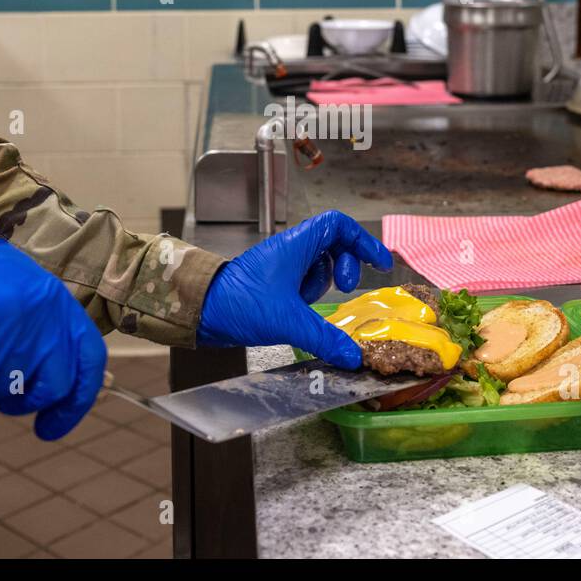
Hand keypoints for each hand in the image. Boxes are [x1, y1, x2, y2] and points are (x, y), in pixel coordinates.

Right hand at [0, 209, 106, 439]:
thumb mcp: (17, 286)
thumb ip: (36, 326)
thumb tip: (35, 374)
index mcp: (57, 303)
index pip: (90, 360)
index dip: (78, 399)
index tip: (54, 425)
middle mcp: (43, 326)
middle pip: (50, 389)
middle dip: (21, 400)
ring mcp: (12, 345)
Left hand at [197, 210, 393, 369]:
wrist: (201, 310)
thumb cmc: (239, 301)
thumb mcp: (288, 320)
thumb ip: (324, 337)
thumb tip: (351, 356)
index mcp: (297, 244)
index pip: (339, 225)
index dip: (363, 241)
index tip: (378, 264)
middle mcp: (291, 250)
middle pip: (334, 243)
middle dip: (348, 265)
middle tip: (348, 288)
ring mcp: (281, 266)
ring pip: (318, 265)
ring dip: (325, 282)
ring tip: (312, 302)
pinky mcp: (274, 283)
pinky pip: (303, 282)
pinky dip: (309, 295)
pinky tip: (299, 311)